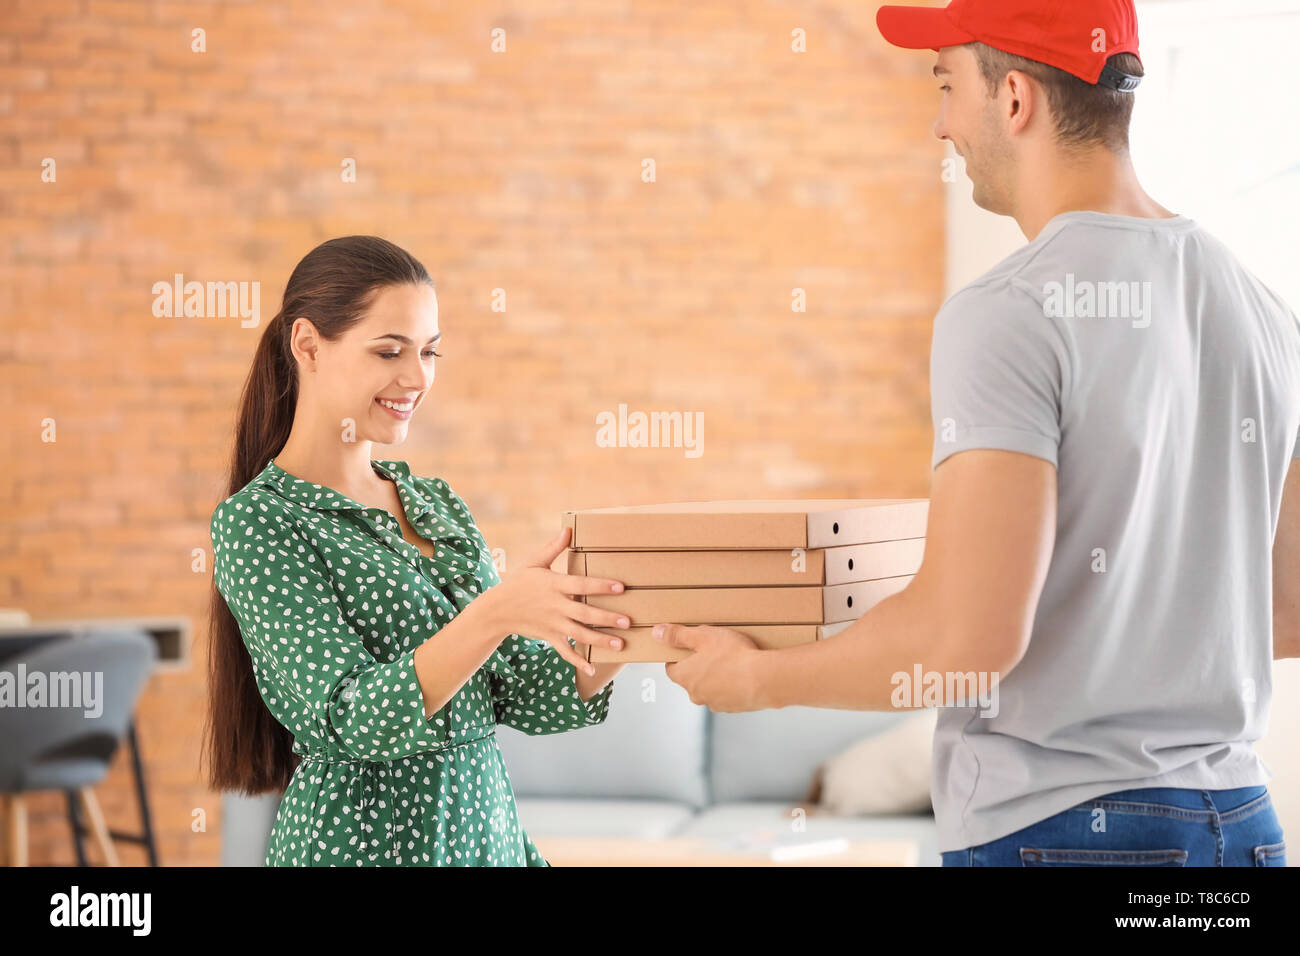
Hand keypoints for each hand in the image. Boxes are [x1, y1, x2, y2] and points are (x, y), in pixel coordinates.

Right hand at [481, 526, 629, 674]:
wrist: (498, 610)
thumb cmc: (520, 583)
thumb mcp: (535, 563)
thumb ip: (553, 547)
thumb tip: (568, 528)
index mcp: (554, 585)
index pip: (581, 585)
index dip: (601, 586)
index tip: (621, 587)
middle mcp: (556, 606)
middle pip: (585, 613)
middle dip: (607, 618)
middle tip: (628, 621)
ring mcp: (553, 624)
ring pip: (579, 634)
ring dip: (600, 640)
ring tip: (620, 644)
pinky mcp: (549, 637)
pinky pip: (565, 651)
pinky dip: (577, 661)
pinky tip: (592, 668)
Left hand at [658, 624, 765, 711]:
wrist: (764, 678)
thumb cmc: (734, 656)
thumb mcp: (703, 636)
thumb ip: (678, 635)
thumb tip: (657, 633)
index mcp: (685, 677)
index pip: (672, 668)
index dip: (679, 656)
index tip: (689, 648)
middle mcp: (697, 695)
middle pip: (691, 679)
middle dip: (700, 666)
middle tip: (714, 650)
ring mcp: (716, 703)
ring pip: (711, 688)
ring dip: (717, 677)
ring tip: (733, 661)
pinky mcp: (734, 708)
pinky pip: (728, 695)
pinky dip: (732, 685)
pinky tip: (744, 673)